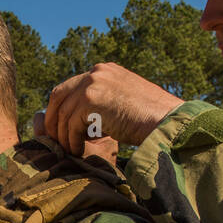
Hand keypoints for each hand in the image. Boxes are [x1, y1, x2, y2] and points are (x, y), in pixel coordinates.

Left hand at [38, 62, 182, 153]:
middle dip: (53, 120)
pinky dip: (71, 140)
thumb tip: (83, 119)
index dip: (61, 108)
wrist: (168, 121)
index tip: (60, 128)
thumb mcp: (124, 101)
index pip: (71, 86)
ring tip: (70, 150)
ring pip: (64, 113)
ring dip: (63, 136)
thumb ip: (103, 102)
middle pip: (59, 95)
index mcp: (104, 71)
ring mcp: (93, 84)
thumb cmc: (152, 119)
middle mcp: (97, 73)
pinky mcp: (91, 100)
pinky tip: (78, 151)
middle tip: (54, 140)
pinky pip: (71, 124)